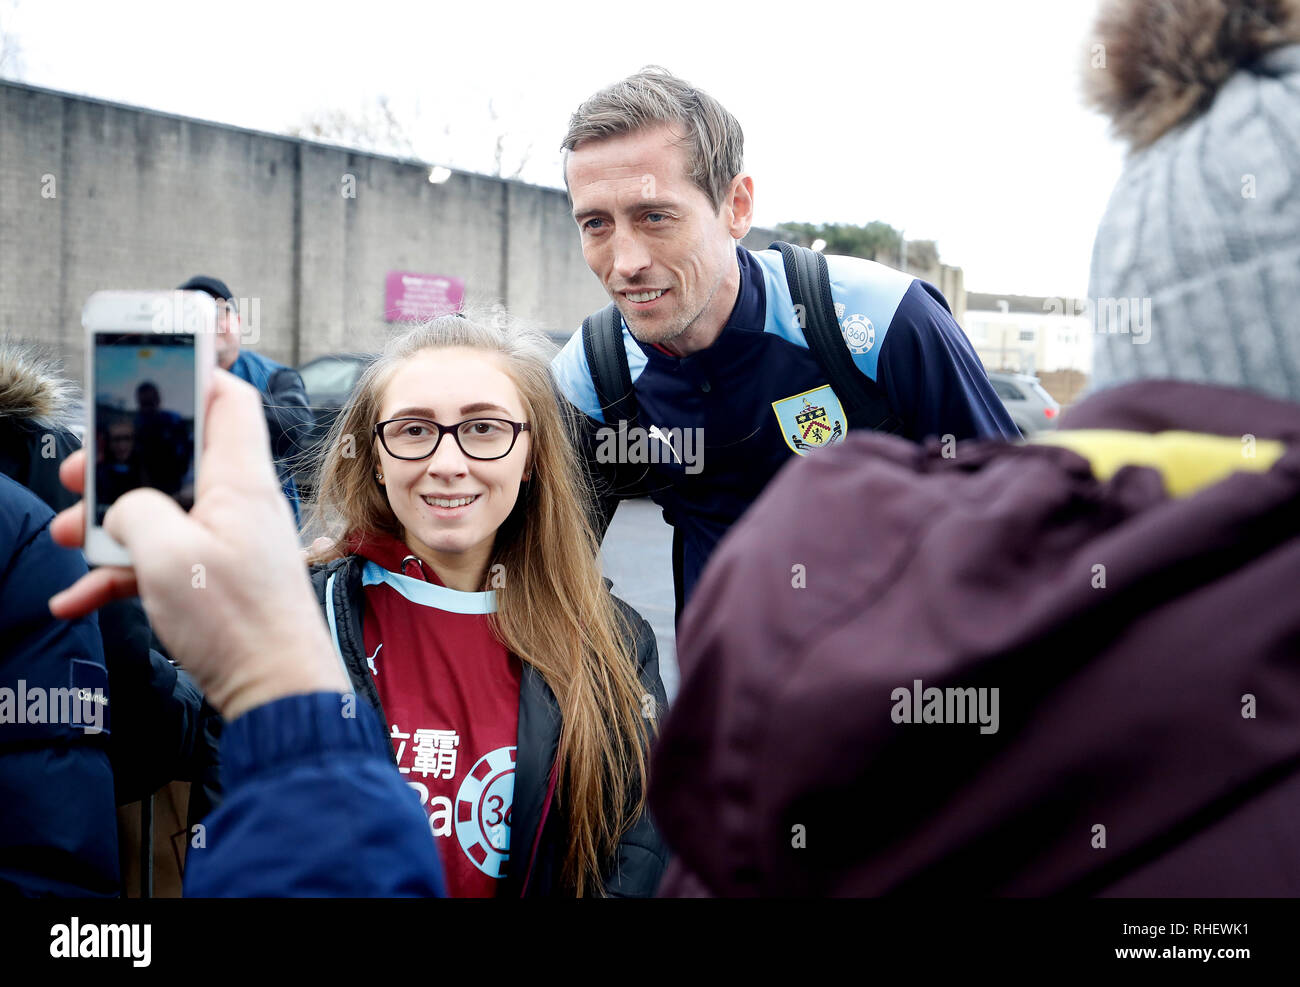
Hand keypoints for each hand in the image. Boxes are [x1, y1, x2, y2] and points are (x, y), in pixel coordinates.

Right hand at [50, 370, 349, 719]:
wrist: (275, 691)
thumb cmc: (236, 620)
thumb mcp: (167, 554)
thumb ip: (135, 512)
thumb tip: (125, 510)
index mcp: (239, 480)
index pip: (230, 402)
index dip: (195, 377)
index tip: (147, 374)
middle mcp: (237, 504)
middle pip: (177, 458)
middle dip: (122, 463)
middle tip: (78, 475)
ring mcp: (226, 542)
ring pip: (161, 511)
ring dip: (111, 524)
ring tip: (68, 538)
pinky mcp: (215, 580)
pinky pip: (161, 562)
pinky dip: (120, 576)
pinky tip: (75, 599)